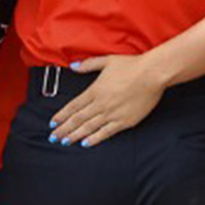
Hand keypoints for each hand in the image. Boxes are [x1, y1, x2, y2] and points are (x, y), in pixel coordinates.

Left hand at [48, 53, 171, 145]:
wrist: (152, 74)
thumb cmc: (131, 65)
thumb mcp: (107, 61)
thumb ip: (88, 65)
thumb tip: (73, 66)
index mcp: (95, 90)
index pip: (73, 106)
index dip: (61, 116)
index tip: (52, 123)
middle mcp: (101, 104)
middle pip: (77, 119)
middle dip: (64, 129)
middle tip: (53, 137)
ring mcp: (112, 114)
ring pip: (89, 128)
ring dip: (75, 136)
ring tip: (65, 142)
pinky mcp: (125, 121)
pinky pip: (106, 132)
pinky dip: (95, 139)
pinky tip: (86, 143)